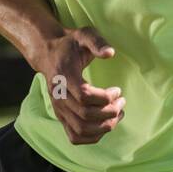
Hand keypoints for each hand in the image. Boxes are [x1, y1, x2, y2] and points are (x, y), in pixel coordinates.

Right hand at [37, 26, 125, 145]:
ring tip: (118, 114)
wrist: (50, 55)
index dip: (105, 97)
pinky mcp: (61, 117)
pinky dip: (93, 137)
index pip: (84, 96)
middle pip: (85, 115)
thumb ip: (97, 41)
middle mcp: (58, 97)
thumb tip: (110, 53)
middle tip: (122, 102)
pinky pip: (75, 137)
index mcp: (64, 77)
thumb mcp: (84, 34)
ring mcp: (59, 109)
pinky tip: (106, 124)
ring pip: (81, 130)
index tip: (117, 90)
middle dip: (109, 112)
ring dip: (104, 126)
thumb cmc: (71, 44)